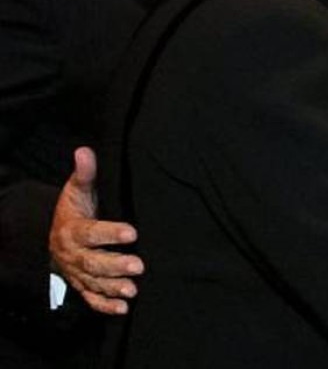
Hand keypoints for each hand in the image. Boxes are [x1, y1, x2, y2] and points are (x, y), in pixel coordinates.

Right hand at [48, 147, 143, 314]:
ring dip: (113, 288)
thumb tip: (84, 151)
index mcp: (72, 230)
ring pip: (94, 282)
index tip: (132, 232)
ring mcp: (77, 273)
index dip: (110, 233)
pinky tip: (124, 308)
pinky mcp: (82, 285)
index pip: (91, 233)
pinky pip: (91, 298)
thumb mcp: (77, 190)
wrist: (55, 235)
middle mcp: (73, 255)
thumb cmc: (75, 209)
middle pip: (93, 263)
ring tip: (134, 290)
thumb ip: (84, 173)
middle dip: (116, 265)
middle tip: (139, 266)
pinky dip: (106, 305)